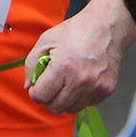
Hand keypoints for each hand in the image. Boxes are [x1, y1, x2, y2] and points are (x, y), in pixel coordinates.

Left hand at [25, 0, 129, 114]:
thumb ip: (31, 64)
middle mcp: (80, 81)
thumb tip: (28, 85)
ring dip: (64, 100)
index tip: (36, 88)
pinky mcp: (106, 90)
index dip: (35, 93)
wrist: (107, 27)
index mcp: (63, 67)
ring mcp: (95, 87)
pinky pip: (87, 104)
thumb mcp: (46, 40)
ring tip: (65, 83)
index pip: (42, 96)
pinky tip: (79, 82)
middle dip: (48, 99)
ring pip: (71, 109)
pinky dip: (80, 97)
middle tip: (50, 87)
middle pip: (56, 107)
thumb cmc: (77, 31)